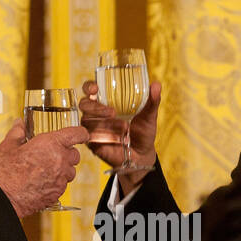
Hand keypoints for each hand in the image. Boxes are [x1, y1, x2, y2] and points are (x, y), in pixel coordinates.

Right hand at [0, 120, 87, 217]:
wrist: (3, 198)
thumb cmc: (4, 173)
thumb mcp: (7, 146)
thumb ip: (17, 132)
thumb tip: (19, 124)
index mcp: (51, 144)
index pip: (77, 134)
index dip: (80, 133)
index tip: (81, 134)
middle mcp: (60, 160)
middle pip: (75, 154)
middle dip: (67, 152)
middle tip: (52, 153)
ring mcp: (60, 178)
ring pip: (70, 171)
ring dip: (63, 168)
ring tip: (46, 169)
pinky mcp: (57, 193)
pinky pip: (63, 184)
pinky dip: (57, 182)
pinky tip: (42, 181)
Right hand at [79, 79, 160, 193]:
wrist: (143, 155)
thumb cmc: (143, 132)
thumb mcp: (149, 116)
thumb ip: (152, 101)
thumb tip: (156, 85)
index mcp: (107, 102)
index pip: (90, 90)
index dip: (89, 87)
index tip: (95, 89)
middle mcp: (96, 114)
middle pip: (84, 104)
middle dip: (96, 107)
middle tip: (113, 112)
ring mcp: (92, 129)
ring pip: (88, 121)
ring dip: (104, 124)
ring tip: (124, 128)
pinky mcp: (93, 143)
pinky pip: (90, 137)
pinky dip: (103, 136)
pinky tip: (117, 139)